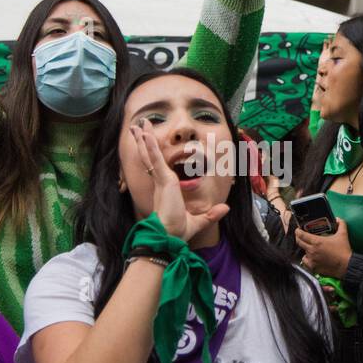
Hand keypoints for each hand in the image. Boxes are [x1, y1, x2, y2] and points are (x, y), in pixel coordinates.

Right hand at [130, 120, 229, 241]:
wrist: (169, 238)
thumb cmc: (178, 232)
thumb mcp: (198, 221)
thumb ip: (211, 214)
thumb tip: (225, 208)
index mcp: (165, 190)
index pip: (157, 167)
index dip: (152, 155)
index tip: (148, 145)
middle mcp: (161, 183)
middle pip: (150, 157)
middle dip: (144, 142)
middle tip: (138, 128)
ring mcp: (161, 181)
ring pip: (150, 155)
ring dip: (144, 138)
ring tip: (136, 124)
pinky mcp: (163, 181)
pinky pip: (155, 159)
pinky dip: (151, 147)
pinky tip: (145, 135)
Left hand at [295, 220, 351, 278]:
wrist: (346, 265)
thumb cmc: (343, 251)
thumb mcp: (343, 235)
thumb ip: (341, 224)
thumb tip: (338, 219)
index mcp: (317, 241)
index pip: (301, 235)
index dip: (298, 231)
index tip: (298, 230)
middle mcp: (312, 250)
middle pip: (299, 242)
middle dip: (299, 238)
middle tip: (301, 236)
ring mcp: (312, 259)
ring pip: (303, 252)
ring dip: (305, 249)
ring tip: (310, 247)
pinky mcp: (313, 267)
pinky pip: (305, 262)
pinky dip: (307, 259)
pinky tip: (312, 257)